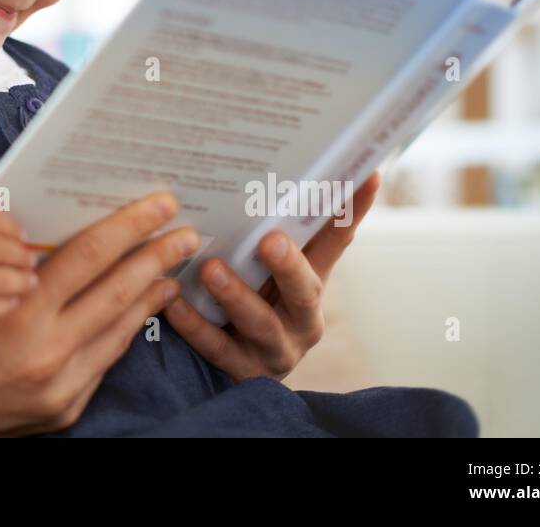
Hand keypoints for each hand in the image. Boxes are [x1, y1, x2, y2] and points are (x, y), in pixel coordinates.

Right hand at [0, 188, 194, 435]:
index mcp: (17, 311)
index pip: (89, 257)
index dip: (129, 226)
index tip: (160, 204)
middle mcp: (45, 352)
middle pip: (117, 293)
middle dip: (157, 257)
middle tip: (187, 230)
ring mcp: (57, 387)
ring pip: (119, 331)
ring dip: (151, 295)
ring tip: (174, 266)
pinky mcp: (61, 410)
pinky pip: (104, 362)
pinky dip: (125, 331)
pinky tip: (140, 310)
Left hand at [163, 169, 381, 381]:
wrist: (239, 364)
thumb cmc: (256, 298)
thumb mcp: (275, 266)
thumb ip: (283, 228)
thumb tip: (292, 169)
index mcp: (312, 284)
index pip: (337, 242)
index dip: (352, 211)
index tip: (366, 175)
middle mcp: (301, 319)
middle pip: (304, 292)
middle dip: (289, 266)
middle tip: (270, 239)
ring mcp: (273, 349)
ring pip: (259, 324)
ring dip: (236, 295)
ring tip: (211, 269)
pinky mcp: (240, 371)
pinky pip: (216, 347)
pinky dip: (194, 324)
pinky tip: (173, 301)